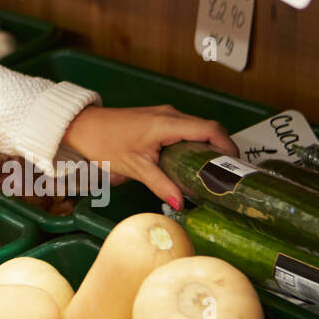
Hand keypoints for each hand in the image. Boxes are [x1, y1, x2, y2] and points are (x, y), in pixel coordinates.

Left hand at [61, 104, 238, 208]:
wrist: (82, 126)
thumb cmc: (104, 142)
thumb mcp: (134, 167)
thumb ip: (160, 184)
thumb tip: (181, 203)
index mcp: (167, 123)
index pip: (210, 130)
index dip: (228, 146)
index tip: (236, 167)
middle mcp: (170, 115)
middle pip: (208, 130)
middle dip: (222, 151)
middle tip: (228, 177)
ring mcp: (165, 116)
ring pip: (197, 130)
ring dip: (208, 149)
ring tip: (215, 175)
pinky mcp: (159, 121)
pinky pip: (185, 131)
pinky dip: (194, 146)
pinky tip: (193, 166)